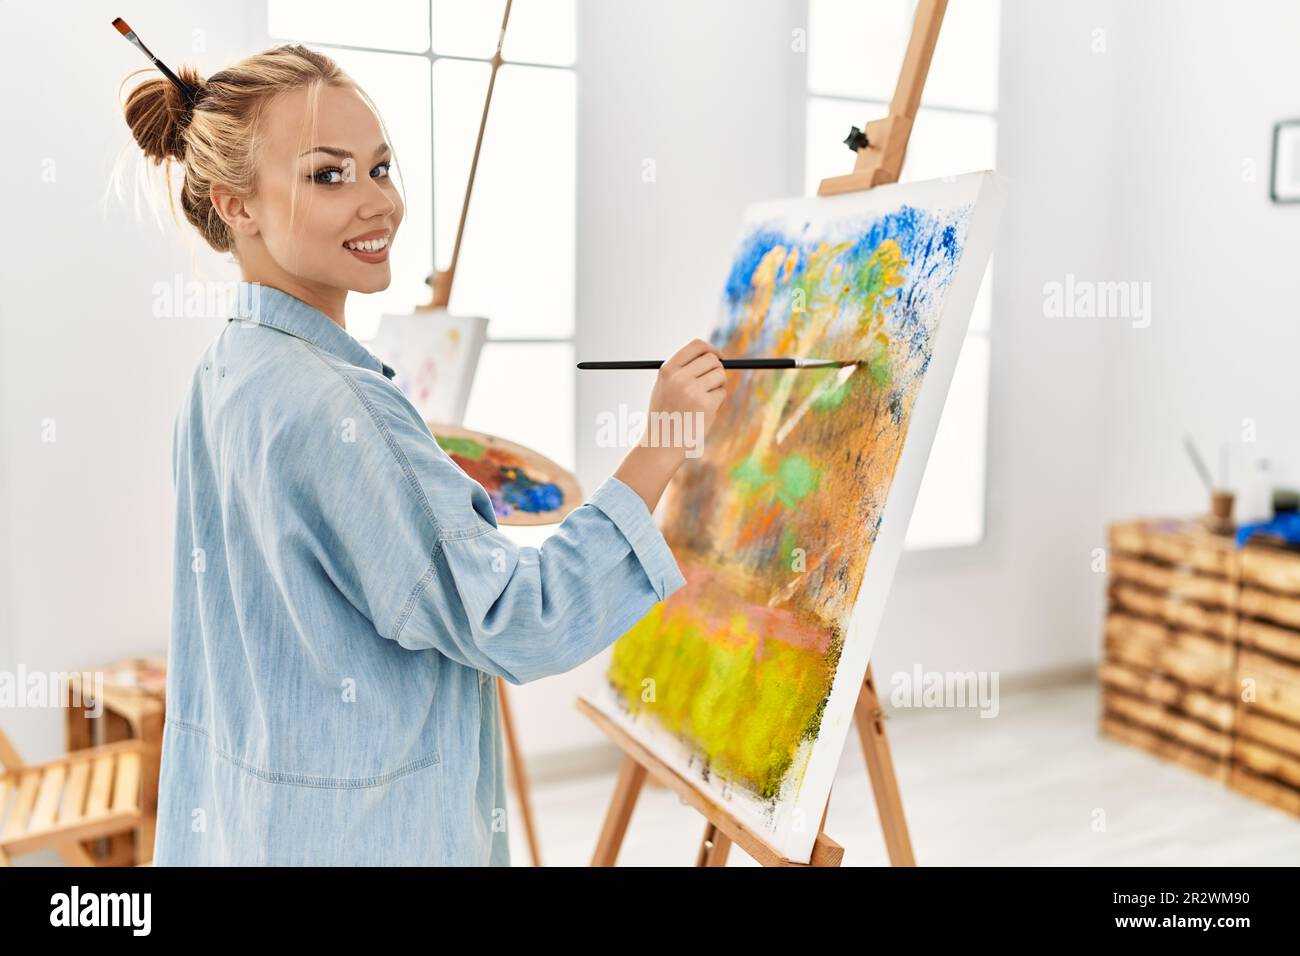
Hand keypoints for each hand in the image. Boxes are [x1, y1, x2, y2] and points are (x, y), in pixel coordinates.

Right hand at [614, 338, 727, 512]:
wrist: (662, 443)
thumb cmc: (665, 414)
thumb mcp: (665, 386)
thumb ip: (682, 370)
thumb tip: (711, 355)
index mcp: (667, 370)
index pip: (696, 346)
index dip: (711, 348)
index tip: (719, 355)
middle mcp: (679, 377)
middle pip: (712, 360)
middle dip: (717, 369)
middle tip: (714, 382)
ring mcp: (693, 391)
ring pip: (720, 375)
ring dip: (718, 385)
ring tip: (706, 399)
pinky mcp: (706, 405)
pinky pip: (722, 393)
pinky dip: (717, 401)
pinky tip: (704, 411)